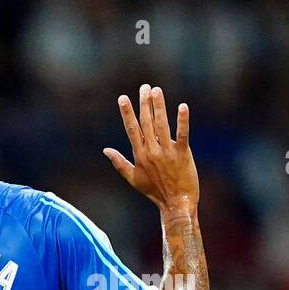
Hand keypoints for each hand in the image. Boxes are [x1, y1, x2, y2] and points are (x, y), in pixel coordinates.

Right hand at [104, 84, 198, 215]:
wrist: (175, 203)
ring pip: (162, 125)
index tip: (123, 98)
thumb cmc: (154, 192)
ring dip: (159, 107)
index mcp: (140, 155)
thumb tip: (105, 150)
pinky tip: (182, 106)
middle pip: (146, 123)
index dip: (127, 113)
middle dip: (144, 104)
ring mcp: (167, 152)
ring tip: (156, 91)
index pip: (132, 129)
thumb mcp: (133, 178)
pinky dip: (182, 120)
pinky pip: (182, 134)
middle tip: (144, 87)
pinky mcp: (183, 153)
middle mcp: (152, 151)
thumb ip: (119, 162)